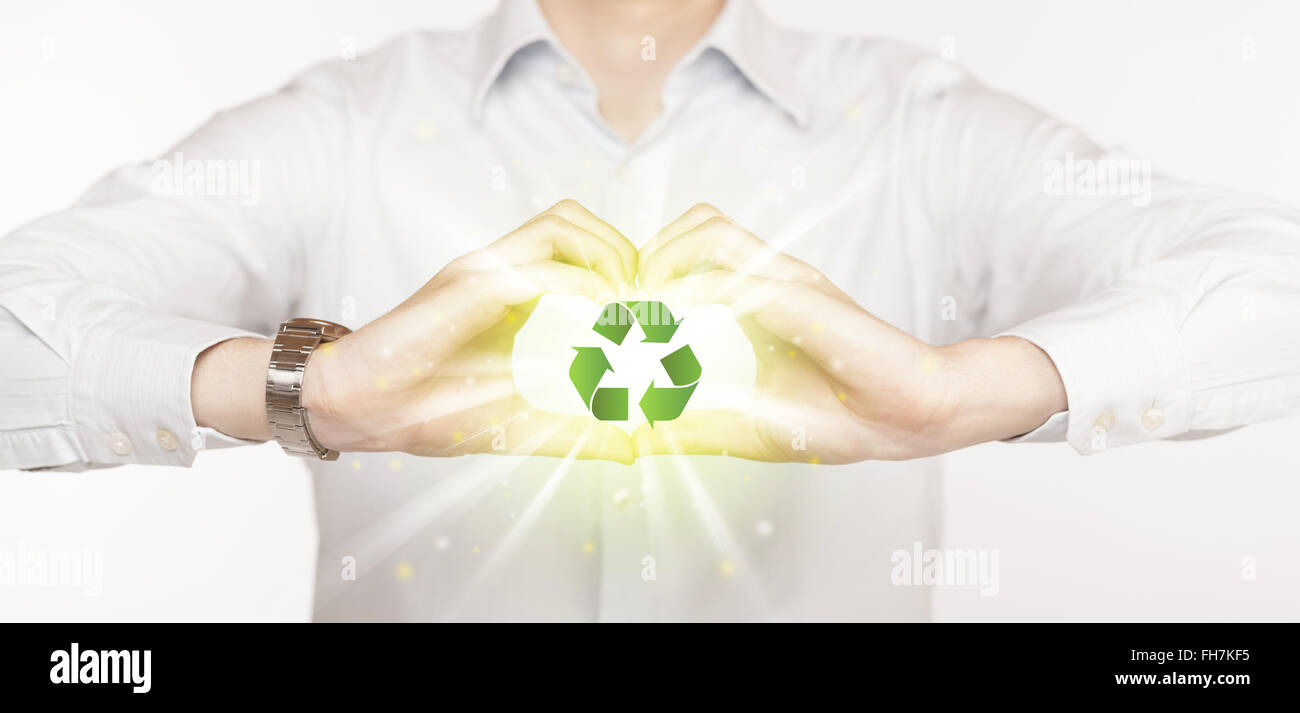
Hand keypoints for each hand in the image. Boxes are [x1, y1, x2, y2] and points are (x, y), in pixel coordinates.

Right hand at [300, 201, 638, 462]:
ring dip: (604, 259)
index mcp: (512, 290)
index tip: (648, 314)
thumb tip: (634, 448)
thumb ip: (578, 430)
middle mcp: (498, 270)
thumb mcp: (522, 423)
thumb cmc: (430, 410)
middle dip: (622, 253)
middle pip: (573, 219)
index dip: (623, 265)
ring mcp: (479, 273)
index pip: (579, 240)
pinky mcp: (464, 290)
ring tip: (622, 308)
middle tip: (642, 306)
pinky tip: (594, 322)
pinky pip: (531, 268)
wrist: (357, 409)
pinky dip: (575, 288)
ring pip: (558, 226)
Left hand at [631, 204, 1066, 462]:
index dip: (653, 264)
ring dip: (666, 258)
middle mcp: (773, 278)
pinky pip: (737, 276)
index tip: (622, 309)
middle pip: (699, 222)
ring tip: (643, 301)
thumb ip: (694, 422)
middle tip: (627, 300)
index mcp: (760, 297)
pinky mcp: (803, 300)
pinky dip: (694, 289)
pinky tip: (671, 316)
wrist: (911, 416)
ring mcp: (790, 282)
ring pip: (711, 231)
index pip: (696, 246)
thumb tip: (635, 439)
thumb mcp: (746, 421)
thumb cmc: (840, 416)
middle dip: (651, 252)